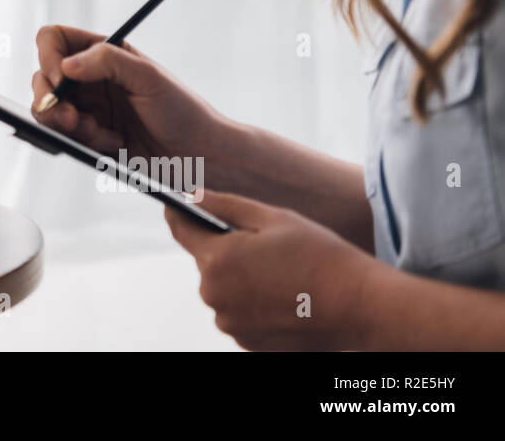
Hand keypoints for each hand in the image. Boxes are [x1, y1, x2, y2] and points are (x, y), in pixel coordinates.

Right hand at [30, 24, 224, 162]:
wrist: (198, 156)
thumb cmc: (182, 110)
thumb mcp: (149, 76)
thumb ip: (108, 61)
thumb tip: (66, 64)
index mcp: (103, 54)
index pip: (55, 40)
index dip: (48, 56)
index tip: (61, 78)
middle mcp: (89, 78)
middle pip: (42, 78)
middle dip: (50, 99)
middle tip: (71, 118)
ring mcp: (87, 108)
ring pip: (48, 110)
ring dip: (67, 124)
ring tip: (98, 133)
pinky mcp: (88, 137)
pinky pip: (64, 137)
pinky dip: (84, 141)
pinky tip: (113, 143)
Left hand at [164, 189, 375, 349]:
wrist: (361, 309)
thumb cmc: (320, 257)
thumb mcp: (273, 218)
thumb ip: (225, 205)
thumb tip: (192, 196)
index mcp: (217, 260)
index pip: (181, 229)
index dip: (179, 212)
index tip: (177, 202)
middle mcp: (214, 295)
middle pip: (205, 260)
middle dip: (225, 247)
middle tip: (262, 242)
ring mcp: (230, 322)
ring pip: (223, 287)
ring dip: (240, 276)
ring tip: (280, 272)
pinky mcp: (247, 342)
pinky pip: (238, 311)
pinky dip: (253, 301)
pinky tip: (285, 295)